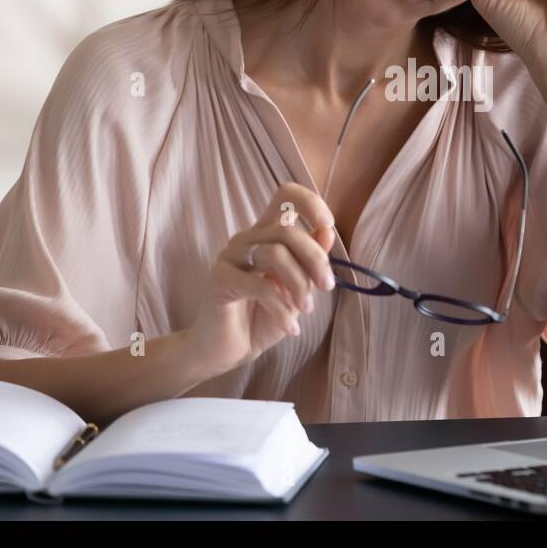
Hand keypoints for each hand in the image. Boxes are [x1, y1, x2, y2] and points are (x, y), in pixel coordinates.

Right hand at [186, 183, 337, 375]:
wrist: (229, 350)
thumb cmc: (263, 317)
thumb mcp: (297, 289)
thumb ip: (310, 261)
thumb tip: (327, 232)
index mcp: (266, 234)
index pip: (285, 197)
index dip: (309, 203)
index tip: (327, 225)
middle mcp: (247, 239)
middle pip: (287, 231)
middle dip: (315, 260)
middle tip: (327, 287)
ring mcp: (230, 256)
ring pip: (274, 253)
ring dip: (299, 285)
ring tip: (305, 310)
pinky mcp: (219, 279)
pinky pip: (259, 285)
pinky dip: (281, 309)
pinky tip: (290, 328)